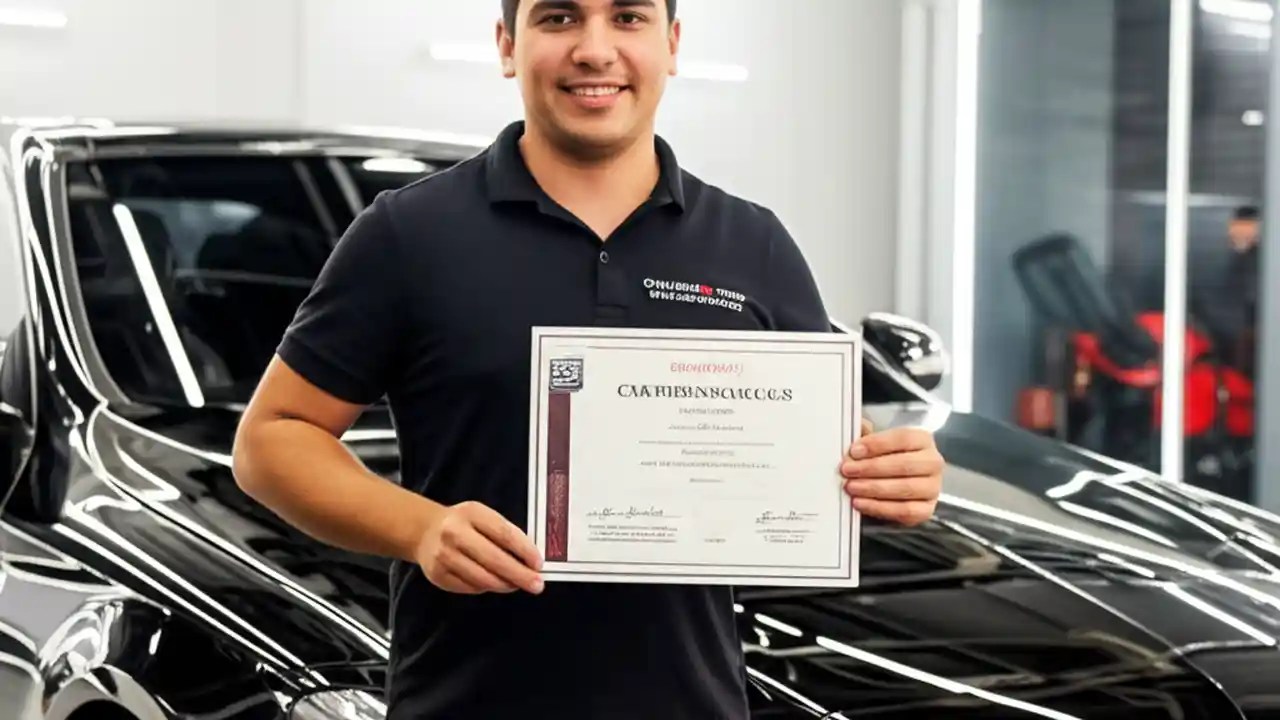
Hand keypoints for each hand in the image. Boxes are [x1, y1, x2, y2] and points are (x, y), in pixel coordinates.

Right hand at [415, 501, 544, 594]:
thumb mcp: (482, 516)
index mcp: (471, 513)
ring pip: (482, 578)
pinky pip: (470, 587)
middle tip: (536, 584)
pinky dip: (487, 588)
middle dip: (519, 575)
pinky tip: (496, 584)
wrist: (424, 530)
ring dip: (505, 585)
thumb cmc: (463, 524)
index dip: (524, 550)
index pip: (503, 533)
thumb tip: (529, 559)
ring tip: (517, 585)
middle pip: (494, 559)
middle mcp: (455, 533)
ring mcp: (444, 556)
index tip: (538, 564)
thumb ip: (504, 533)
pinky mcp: (438, 575)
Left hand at [840, 419, 942, 525]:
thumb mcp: (875, 444)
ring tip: (851, 486)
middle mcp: (932, 462)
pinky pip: (904, 511)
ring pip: (905, 488)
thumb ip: (865, 434)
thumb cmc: (885, 460)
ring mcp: (932, 488)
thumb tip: (857, 427)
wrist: (892, 486)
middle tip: (848, 470)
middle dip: (871, 468)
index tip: (854, 451)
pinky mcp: (926, 510)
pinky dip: (879, 507)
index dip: (877, 444)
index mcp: (922, 440)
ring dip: (873, 488)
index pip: (903, 438)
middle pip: (904, 464)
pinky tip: (861, 502)